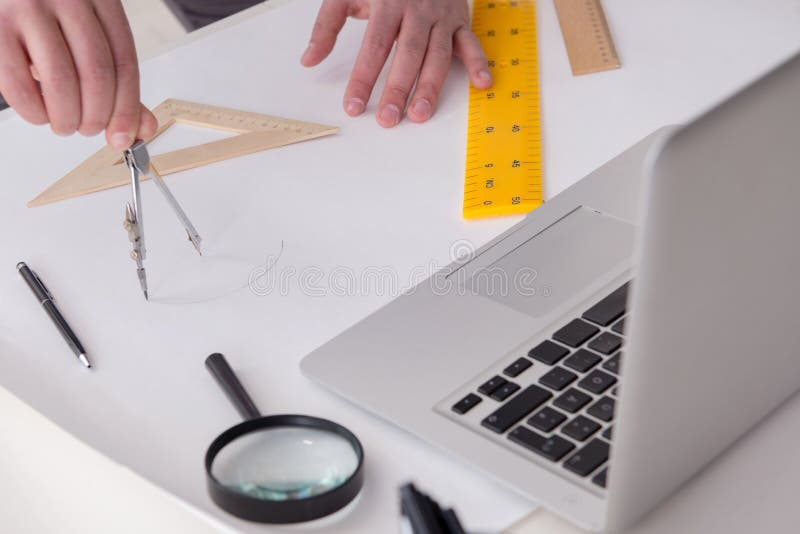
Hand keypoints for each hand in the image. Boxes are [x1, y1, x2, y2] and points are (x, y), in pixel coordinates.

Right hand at [0, 0, 156, 148]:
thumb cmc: (48, 14)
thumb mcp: (88, 37)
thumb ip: (116, 77)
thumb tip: (142, 126)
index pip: (124, 63)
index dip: (127, 108)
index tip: (124, 135)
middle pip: (97, 73)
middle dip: (97, 116)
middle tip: (90, 129)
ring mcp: (28, 10)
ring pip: (61, 81)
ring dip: (67, 118)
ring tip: (66, 124)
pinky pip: (19, 83)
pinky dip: (35, 112)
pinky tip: (40, 115)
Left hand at [301, 0, 491, 126]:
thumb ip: (327, 25)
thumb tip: (308, 59)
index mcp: (387, 3)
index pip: (374, 47)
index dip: (363, 78)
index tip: (353, 106)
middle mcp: (417, 11)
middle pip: (407, 55)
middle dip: (397, 88)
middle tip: (387, 119)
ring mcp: (441, 17)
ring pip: (437, 55)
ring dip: (430, 86)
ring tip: (419, 114)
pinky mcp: (459, 20)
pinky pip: (471, 43)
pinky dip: (478, 63)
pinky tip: (481, 84)